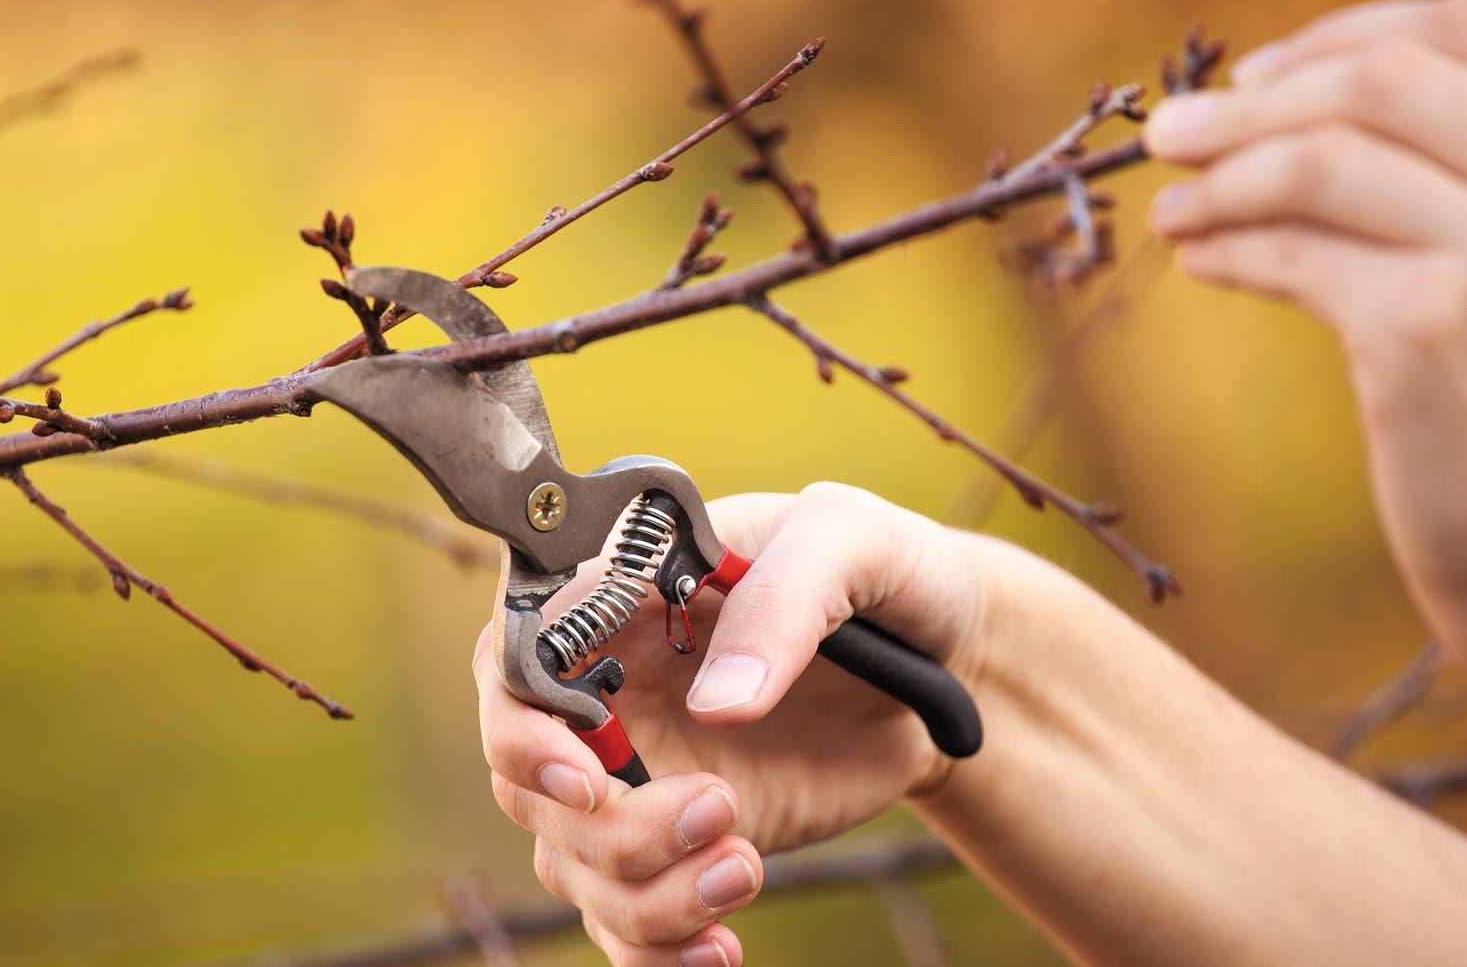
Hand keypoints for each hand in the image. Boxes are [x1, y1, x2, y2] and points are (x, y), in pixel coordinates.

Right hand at [473, 483, 1025, 965]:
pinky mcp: (682, 843)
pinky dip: (656, 954)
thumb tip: (720, 705)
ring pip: (573, 864)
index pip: (513, 662)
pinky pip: (626, 918)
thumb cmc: (886, 572)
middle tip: (721, 812)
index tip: (591, 782)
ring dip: (647, 897)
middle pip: (531, 783)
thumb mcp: (849, 542)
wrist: (953, 662)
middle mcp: (609, 690)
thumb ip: (783, 603)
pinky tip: (722, 948)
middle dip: (612, 829)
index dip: (522, 732)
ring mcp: (641, 772)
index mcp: (620, 597)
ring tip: (746, 870)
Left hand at [1144, 0, 1466, 695]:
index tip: (1261, 72)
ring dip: (1221, 172)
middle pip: (1382, 82)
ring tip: (1170, 203)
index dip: (1344, 36)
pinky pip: (1293, 253)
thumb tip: (1326, 108)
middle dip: (1255, 101)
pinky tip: (1197, 257)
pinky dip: (1228, 244)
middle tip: (1173, 130)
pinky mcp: (1430, 334)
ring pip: (1321, 160)